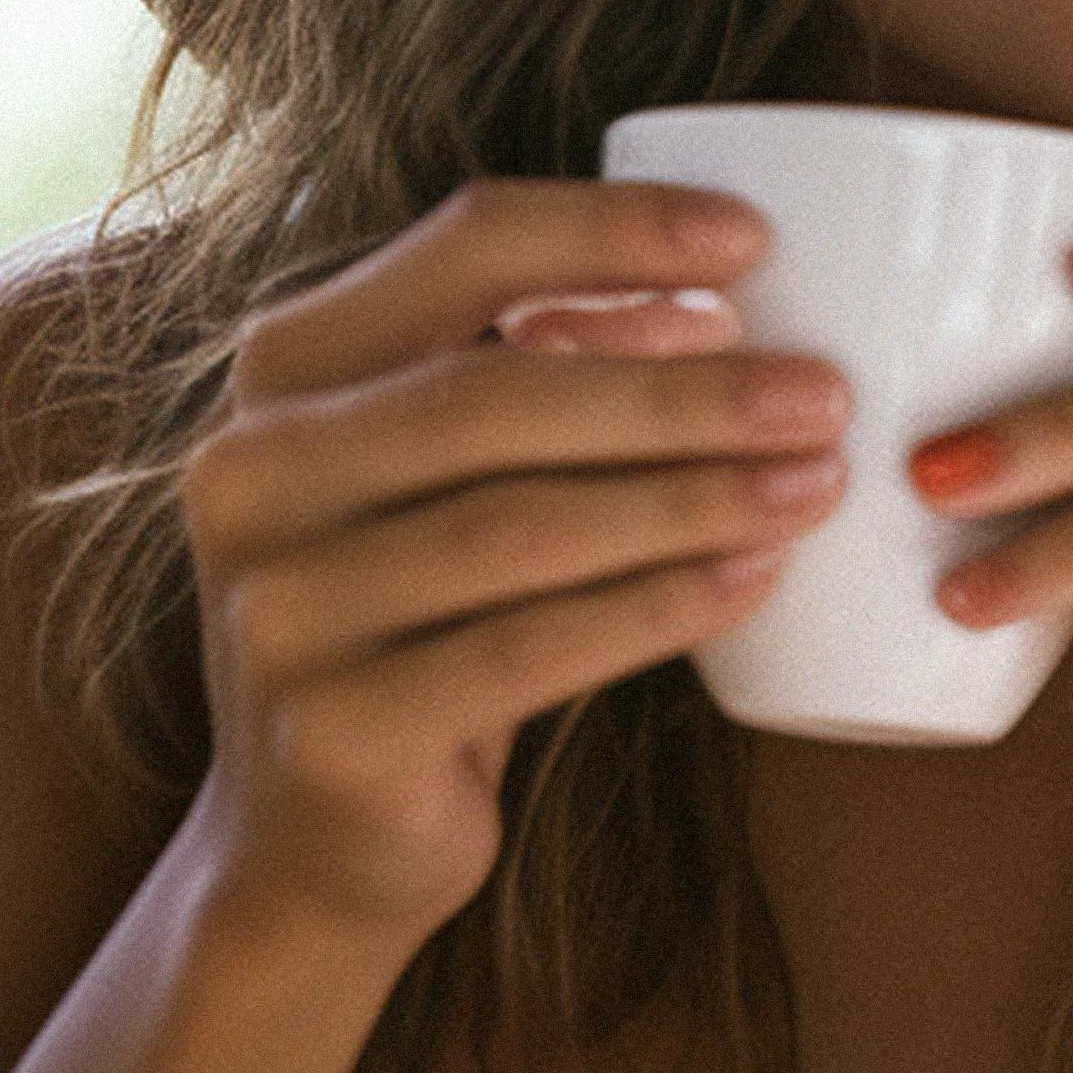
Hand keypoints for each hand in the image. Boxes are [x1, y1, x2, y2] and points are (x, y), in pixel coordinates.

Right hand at [173, 180, 849, 954]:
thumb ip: (545, 378)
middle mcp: (250, 473)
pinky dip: (658, 607)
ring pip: (521, 525)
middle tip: (822, 395)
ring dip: (691, 498)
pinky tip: (756, 579)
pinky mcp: (331, 730)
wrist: (318, 841)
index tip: (753, 237)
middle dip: (680, 392)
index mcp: (284, 371)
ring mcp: (277, 608)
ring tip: (817, 483)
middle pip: (494, 394)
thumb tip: (718, 305)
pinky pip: (528, 648)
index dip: (611, 231)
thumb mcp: (457, 479)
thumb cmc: (429, 622)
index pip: (459, 248)